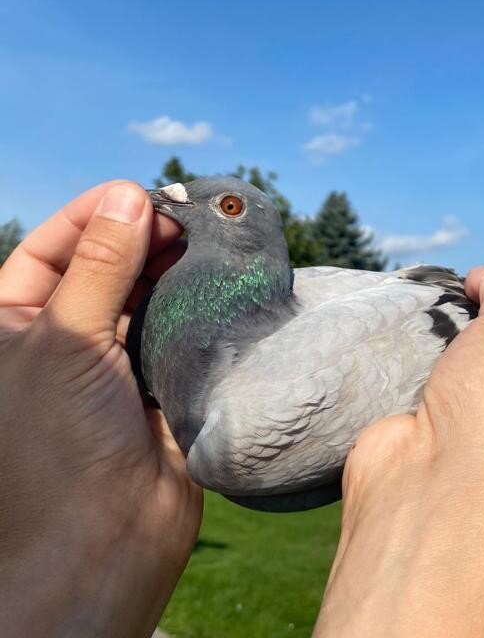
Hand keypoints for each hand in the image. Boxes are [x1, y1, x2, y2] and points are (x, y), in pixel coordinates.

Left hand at [0, 182, 202, 637]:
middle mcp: (60, 338)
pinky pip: (174, 327)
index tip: (140, 194)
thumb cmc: (57, 445)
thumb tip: (128, 198)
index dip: (94, 215)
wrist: (106, 540)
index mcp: (13, 325)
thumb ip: (99, 264)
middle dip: (140, 237)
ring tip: (205, 242)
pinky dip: (192, 302)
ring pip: (143, 294)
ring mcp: (110, 360)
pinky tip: (213, 282)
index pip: (51, 248)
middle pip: (102, 265)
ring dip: (171, 267)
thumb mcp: (63, 339)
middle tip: (186, 218)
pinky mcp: (157, 380)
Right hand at [315, 263, 483, 637]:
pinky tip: (385, 355)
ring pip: (441, 370)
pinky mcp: (410, 442)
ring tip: (414, 330)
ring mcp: (460, 438)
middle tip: (445, 311)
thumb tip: (481, 280)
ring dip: (425, 348)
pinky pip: (400, 389)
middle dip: (464, 329)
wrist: (438, 491)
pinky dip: (390, 371)